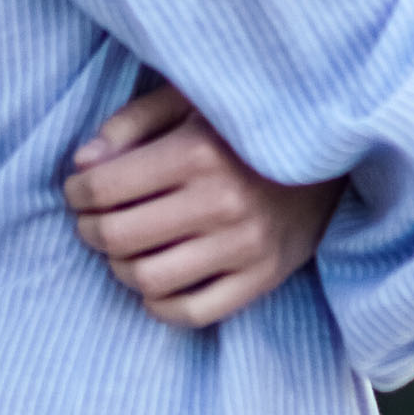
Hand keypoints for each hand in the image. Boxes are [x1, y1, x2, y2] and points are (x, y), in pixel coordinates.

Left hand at [62, 82, 343, 327]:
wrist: (336, 150)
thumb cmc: (246, 123)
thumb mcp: (191, 101)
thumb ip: (132, 124)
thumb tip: (82, 164)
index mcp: (199, 152)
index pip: (104, 188)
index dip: (76, 192)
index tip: (78, 189)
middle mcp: (222, 203)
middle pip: (118, 237)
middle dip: (90, 229)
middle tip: (93, 219)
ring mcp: (245, 247)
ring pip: (147, 280)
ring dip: (120, 267)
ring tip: (124, 247)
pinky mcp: (263, 278)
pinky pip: (190, 313)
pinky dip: (159, 303)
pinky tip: (156, 278)